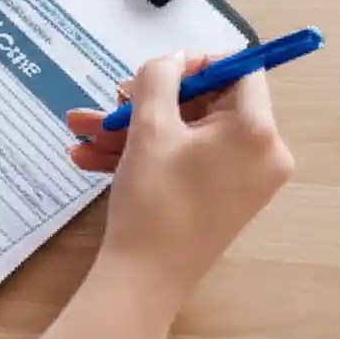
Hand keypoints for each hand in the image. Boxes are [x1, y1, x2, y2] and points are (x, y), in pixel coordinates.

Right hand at [65, 53, 293, 310]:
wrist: (143, 280)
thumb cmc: (152, 203)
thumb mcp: (148, 129)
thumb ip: (159, 79)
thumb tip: (173, 58)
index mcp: (255, 131)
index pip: (238, 70)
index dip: (194, 64)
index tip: (153, 74)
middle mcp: (259, 153)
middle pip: (202, 102)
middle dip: (143, 102)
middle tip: (107, 104)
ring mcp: (240, 177)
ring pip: (182, 132)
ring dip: (129, 128)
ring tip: (80, 131)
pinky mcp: (218, 195)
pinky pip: (181, 159)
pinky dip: (140, 154)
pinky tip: (88, 157)